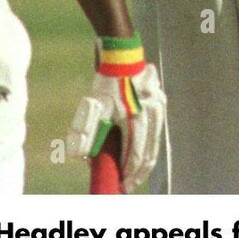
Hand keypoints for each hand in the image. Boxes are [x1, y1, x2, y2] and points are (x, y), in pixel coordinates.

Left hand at [67, 35, 165, 191]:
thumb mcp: (95, 106)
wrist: (121, 51)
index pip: (135, 155)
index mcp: (137, 118)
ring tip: (134, 174)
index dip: (129, 173)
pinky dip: (147, 144)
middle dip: (138, 172)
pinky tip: (139, 152)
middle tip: (128, 186)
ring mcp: (159, 108)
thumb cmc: (107, 80)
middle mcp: (152, 115)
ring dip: (144, 161)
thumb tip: (79, 156)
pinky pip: (155, 131)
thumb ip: (87, 133)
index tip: (122, 186)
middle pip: (149, 154)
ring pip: (154, 143)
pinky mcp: (159, 102)